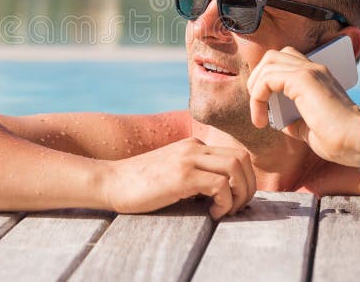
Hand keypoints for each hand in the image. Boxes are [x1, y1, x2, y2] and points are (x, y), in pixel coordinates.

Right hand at [101, 137, 255, 219]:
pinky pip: (220, 185)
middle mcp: (193, 147)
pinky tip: (213, 214)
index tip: (234, 200)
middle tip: (238, 207)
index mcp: (192, 145)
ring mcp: (188, 159)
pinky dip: (225, 202)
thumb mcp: (172, 171)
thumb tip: (219, 193)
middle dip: (248, 186)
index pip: (234, 154)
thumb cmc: (139, 184)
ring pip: (236, 167)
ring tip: (227, 211)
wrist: (111, 181)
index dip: (243, 179)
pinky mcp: (182, 176)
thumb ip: (193, 174)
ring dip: (240, 193)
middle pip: (241, 158)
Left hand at [247, 47, 359, 166]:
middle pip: (273, 56)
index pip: (284, 62)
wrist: (359, 142)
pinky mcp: (304, 79)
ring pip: (268, 62)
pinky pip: (268, 78)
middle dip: (257, 78)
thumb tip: (277, 120)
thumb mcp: (307, 128)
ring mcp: (310, 71)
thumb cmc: (339, 139)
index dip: (267, 80)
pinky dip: (258, 96)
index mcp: (317, 78)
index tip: (264, 109)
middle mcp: (314, 69)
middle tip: (258, 106)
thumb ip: (292, 119)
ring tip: (258, 113)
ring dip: (256, 87)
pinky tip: (261, 117)